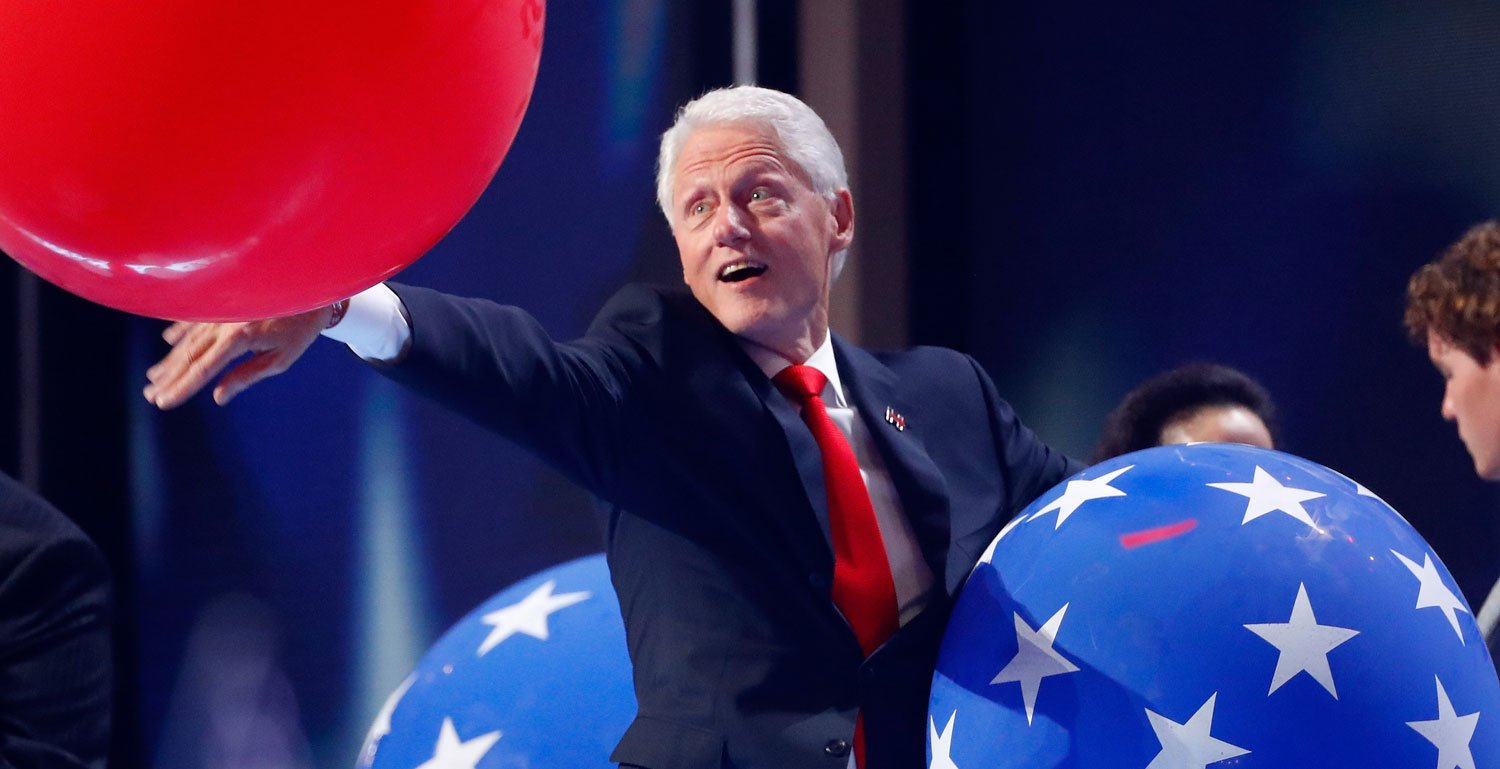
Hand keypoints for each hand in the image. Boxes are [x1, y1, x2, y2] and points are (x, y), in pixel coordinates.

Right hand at [142, 305, 333, 408]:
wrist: (310, 286)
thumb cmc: (300, 327)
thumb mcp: (281, 358)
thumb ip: (247, 375)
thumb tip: (219, 397)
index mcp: (239, 337)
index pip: (203, 368)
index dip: (182, 387)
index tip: (163, 402)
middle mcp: (224, 322)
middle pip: (189, 354)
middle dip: (169, 377)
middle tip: (150, 395)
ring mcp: (220, 310)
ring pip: (188, 338)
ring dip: (170, 358)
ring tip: (153, 378)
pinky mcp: (223, 302)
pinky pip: (196, 317)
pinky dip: (181, 329)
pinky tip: (169, 341)